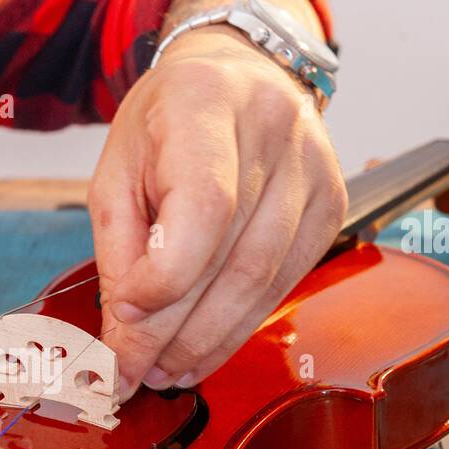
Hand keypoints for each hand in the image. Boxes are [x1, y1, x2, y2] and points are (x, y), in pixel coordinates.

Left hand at [89, 26, 347, 397]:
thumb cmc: (167, 122)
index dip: (165, 277)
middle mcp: (275, 130)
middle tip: (134, 372)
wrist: (235, 75)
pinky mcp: (331, 206)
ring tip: (164, 370)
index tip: (124, 316)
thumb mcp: (116, 171)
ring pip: (262, 281)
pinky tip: (204, 348)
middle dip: (176, 332)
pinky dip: (239, 325)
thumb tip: (124, 338)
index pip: (203, 207)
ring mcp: (314, 169)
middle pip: (232, 258)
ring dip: (208, 341)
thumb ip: (119, 253)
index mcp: (207, 102)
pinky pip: (283, 283)